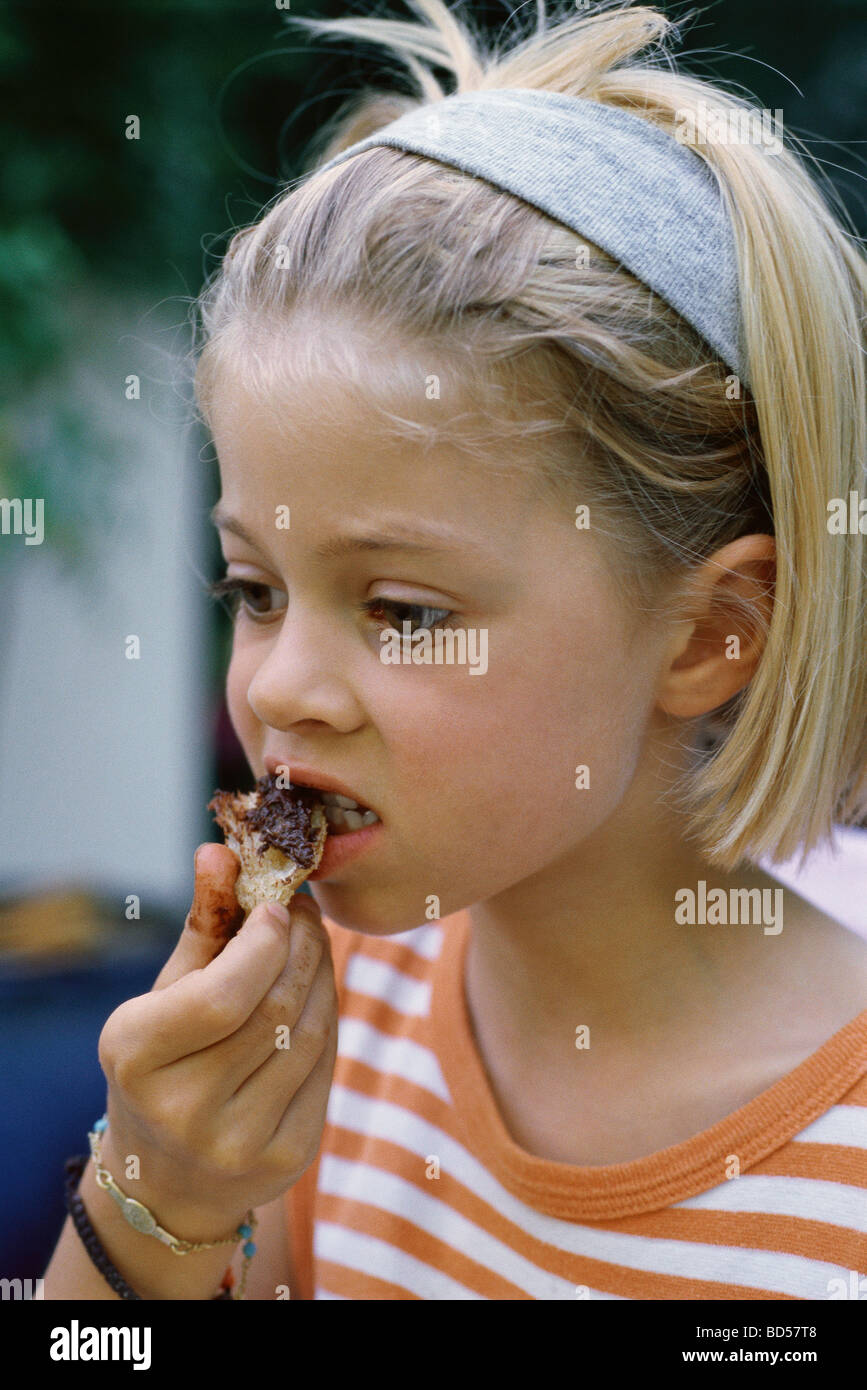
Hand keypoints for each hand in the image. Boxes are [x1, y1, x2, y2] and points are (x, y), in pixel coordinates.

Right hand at [96, 844, 336, 1239]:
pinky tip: (316, 997)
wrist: (167, 1177)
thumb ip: (200, 922)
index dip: (265, 943)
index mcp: (137, 1059)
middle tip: (308, 915)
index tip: (280, 908)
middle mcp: (183, 1111)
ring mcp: (238, 1143)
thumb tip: (220, 850)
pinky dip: (328, 1019)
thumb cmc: (164, 1062)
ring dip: (323, 978)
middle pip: (276, 1009)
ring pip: (310, 1034)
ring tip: (314, 948)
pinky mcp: (287, 1158)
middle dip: (303, 947)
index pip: (223, 995)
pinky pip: (326, 1066)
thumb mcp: (164, 993)